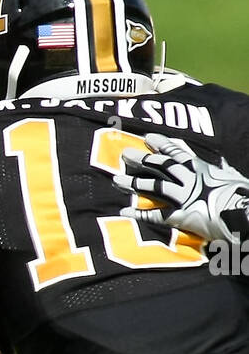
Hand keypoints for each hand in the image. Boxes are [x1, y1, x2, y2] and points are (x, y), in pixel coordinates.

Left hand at [114, 133, 248, 242]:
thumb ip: (223, 168)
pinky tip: (124, 211)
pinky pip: (156, 215)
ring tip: (117, 179)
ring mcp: (183, 197)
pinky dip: (139, 213)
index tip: (147, 137)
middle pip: (161, 166)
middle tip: (124, 154)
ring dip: (134, 183)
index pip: (178, 152)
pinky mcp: (180, 216)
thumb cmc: (241, 194)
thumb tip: (222, 160)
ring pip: (154, 187)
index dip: (162, 144)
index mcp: (201, 168)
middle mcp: (189, 179)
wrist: (244, 213)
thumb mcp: (232, 176)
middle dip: (142, 159)